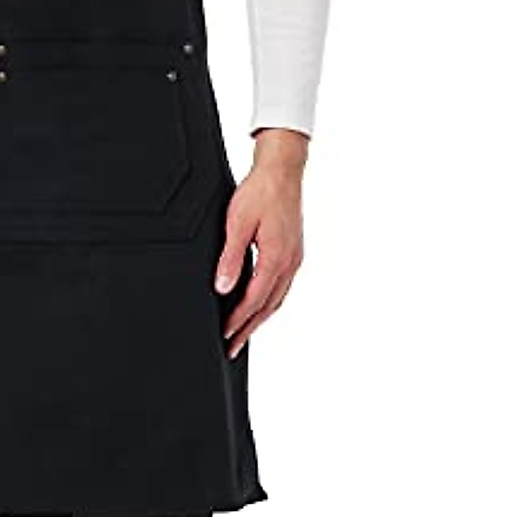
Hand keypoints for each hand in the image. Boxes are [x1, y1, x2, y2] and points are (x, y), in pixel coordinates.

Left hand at [213, 128, 306, 357]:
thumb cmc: (260, 191)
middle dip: (249, 328)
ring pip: (278, 298)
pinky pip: (282, 285)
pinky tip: (260, 302)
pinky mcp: (294, 251)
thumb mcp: (238, 222)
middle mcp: (290, 263)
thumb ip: (231, 257)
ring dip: (260, 317)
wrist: (283, 170)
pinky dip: (270, 300)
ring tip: (244, 332)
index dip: (238, 320)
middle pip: (268, 306)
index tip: (224, 335)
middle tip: (233, 347)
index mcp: (276, 258)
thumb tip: (222, 287)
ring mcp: (295, 258)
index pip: (254, 300)